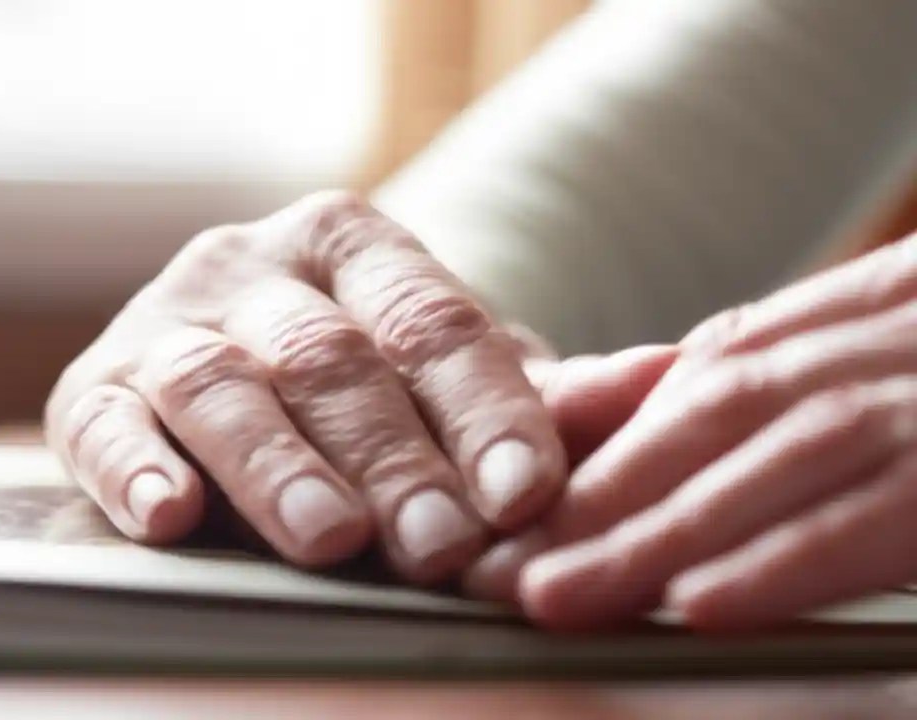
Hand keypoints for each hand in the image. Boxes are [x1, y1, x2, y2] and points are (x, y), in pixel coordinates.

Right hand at [46, 191, 573, 584]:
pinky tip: (168, 517)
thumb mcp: (454, 381)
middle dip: (391, 456)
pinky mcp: (92, 388)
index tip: (527, 494)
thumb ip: (546, 390)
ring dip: (276, 465)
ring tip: (329, 537)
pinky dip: (134, 469)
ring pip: (220, 385)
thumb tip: (672, 378)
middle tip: (440, 545)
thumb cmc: (365, 385)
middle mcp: (251, 269)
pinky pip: (103, 423)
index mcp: (351, 245)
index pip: (430, 320)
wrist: (228, 366)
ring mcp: (166, 324)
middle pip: (329, 358)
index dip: (482, 408)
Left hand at [467, 234, 916, 629]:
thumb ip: (796, 376)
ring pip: (763, 454)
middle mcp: (880, 336)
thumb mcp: (898, 351)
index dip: (596, 446)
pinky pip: (869, 517)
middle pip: (708, 410)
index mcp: (862, 313)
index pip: (704, 376)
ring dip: (645, 532)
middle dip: (591, 494)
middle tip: (490, 568)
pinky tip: (692, 605)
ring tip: (547, 595)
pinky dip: (778, 563)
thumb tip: (658, 426)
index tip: (508, 513)